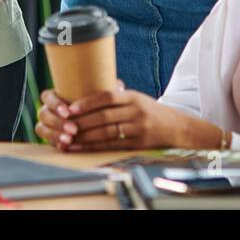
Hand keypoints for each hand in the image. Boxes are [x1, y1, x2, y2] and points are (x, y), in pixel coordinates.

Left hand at [35, 82, 185, 151]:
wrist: (176, 127)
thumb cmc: (149, 111)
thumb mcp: (136, 98)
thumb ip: (116, 96)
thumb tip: (87, 91)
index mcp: (133, 97)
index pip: (107, 96)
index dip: (88, 102)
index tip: (70, 107)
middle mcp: (136, 111)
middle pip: (104, 117)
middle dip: (81, 121)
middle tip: (63, 125)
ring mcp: (138, 129)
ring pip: (106, 133)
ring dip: (84, 136)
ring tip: (67, 138)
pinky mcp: (138, 144)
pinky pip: (112, 146)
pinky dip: (94, 147)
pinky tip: (81, 147)